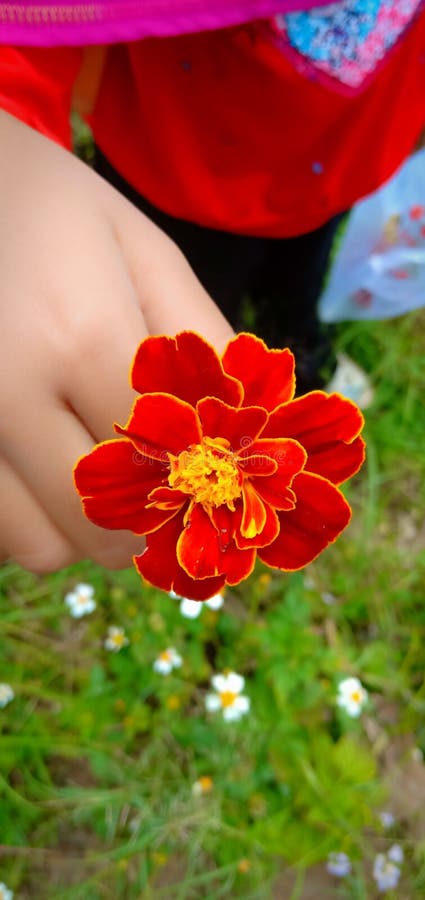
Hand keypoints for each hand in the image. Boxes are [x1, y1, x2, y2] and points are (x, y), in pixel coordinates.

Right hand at [0, 111, 232, 572]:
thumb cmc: (55, 211)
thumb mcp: (144, 252)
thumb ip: (203, 341)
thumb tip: (251, 430)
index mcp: (79, 336)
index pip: (168, 463)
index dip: (199, 480)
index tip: (210, 474)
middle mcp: (7, 396)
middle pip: (101, 526)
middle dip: (144, 522)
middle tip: (152, 483)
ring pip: (40, 547)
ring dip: (79, 529)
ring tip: (87, 470)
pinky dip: (27, 519)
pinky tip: (38, 466)